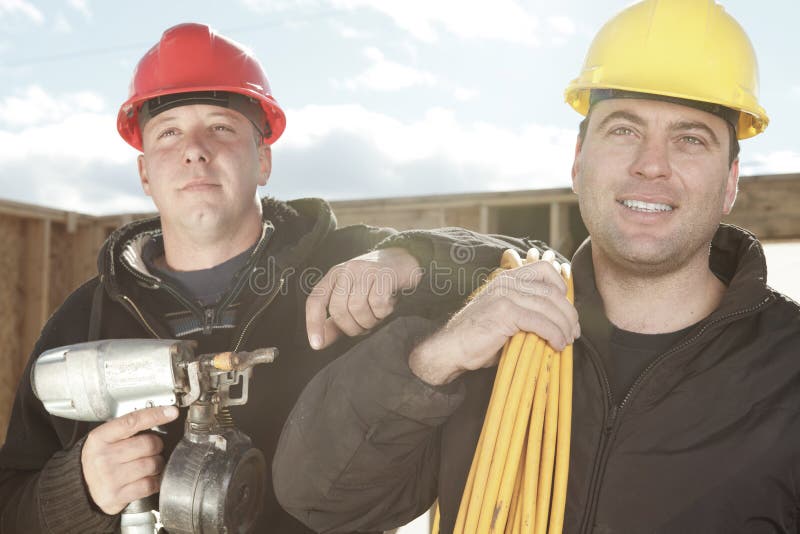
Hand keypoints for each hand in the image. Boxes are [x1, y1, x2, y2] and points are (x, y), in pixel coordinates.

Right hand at [81, 405, 178, 514]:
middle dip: (156, 445)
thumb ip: (128, 428)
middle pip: (149, 444)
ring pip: (152, 464)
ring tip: (147, 464)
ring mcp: (110, 478)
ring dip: (157, 464)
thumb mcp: (105, 439)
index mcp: (100, 438)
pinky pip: (150, 484)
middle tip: (151, 449)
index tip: (171, 412)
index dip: (155, 415)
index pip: (132, 421)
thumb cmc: (98, 460)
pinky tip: (146, 478)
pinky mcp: (116, 496)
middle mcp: (103, 457)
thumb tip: (161, 416)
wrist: (79, 487)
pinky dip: (154, 480)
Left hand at [306, 247, 422, 349]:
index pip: (316, 300)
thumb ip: (335, 323)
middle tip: (365, 327)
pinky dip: (383, 312)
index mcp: (334, 276)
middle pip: (338, 309)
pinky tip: (388, 307)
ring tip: (377, 316)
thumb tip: (318, 343)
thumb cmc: (377, 286)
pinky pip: (378, 302)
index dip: (313, 323)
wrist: (405, 261)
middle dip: (352, 327)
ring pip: (358, 308)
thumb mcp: (352, 301)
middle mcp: (346, 270)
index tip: (316, 344)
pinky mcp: (384, 273)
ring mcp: (365, 270)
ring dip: (369, 321)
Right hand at [409, 254, 578, 384]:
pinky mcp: (504, 312)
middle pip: (551, 292)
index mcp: (507, 278)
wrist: (451, 348)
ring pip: (549, 307)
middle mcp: (506, 282)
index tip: (567, 310)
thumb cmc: (478, 337)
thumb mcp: (504, 316)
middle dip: (568, 313)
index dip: (562, 287)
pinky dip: (554, 334)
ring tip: (567, 341)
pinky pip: (540, 321)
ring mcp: (505, 295)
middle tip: (574, 332)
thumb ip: (527, 311)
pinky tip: (557, 344)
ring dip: (564, 326)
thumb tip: (558, 322)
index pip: (545, 269)